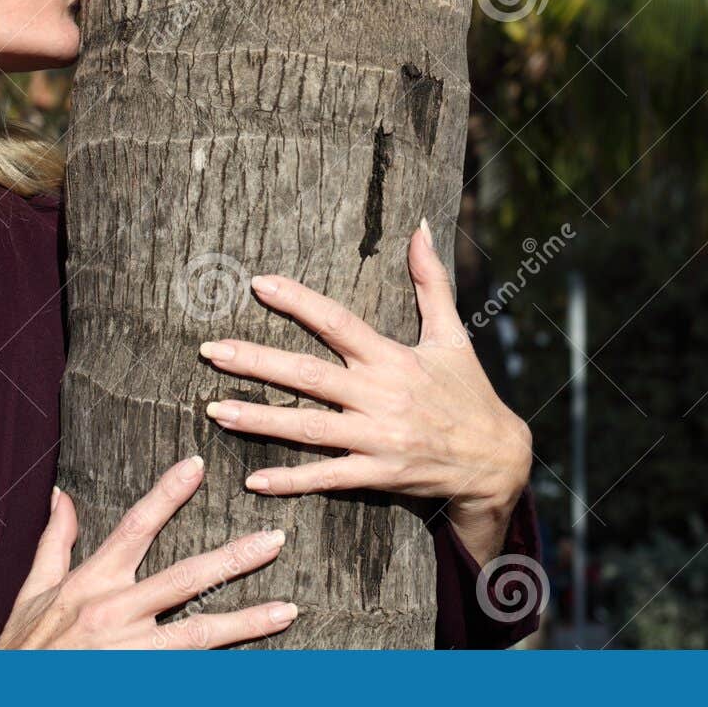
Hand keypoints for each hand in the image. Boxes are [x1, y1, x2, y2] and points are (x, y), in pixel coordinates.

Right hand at [0, 455, 297, 648]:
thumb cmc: (22, 653)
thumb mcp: (33, 595)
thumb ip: (55, 545)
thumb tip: (61, 495)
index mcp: (92, 583)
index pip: (135, 526)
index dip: (167, 493)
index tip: (198, 464)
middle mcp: (114, 614)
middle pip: (185, 577)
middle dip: (234, 557)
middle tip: (275, 539)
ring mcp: (129, 654)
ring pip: (199, 633)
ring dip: (247, 621)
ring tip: (286, 610)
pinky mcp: (138, 685)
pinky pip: (187, 677)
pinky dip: (220, 673)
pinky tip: (257, 670)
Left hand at [199, 219, 531, 564]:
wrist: (496, 460)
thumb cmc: (467, 391)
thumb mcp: (452, 334)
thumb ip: (430, 281)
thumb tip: (419, 226)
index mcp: (393, 357)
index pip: (337, 322)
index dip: (297, 301)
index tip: (258, 284)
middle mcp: (381, 396)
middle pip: (308, 375)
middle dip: (256, 362)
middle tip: (211, 351)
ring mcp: (377, 438)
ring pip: (308, 428)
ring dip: (259, 420)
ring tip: (215, 410)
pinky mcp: (378, 474)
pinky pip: (327, 478)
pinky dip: (291, 480)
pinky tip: (253, 478)